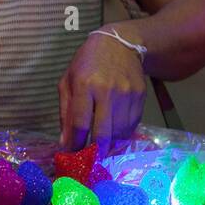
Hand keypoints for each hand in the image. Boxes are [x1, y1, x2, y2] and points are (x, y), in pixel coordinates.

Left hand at [58, 32, 146, 150]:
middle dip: (95, 152)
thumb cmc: (86, 63)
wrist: (119, 44)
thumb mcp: (67, 81)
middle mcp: (107, 91)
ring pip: (119, 133)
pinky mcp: (140, 97)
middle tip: (89, 160)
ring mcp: (127, 94)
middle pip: (103, 133)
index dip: (75, 144)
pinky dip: (122, 136)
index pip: (80, 123)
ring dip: (109, 146)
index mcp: (85, 85)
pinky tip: (114, 136)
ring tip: (100, 149)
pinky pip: (132, 125)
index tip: (71, 154)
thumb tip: (65, 141)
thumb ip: (65, 112)